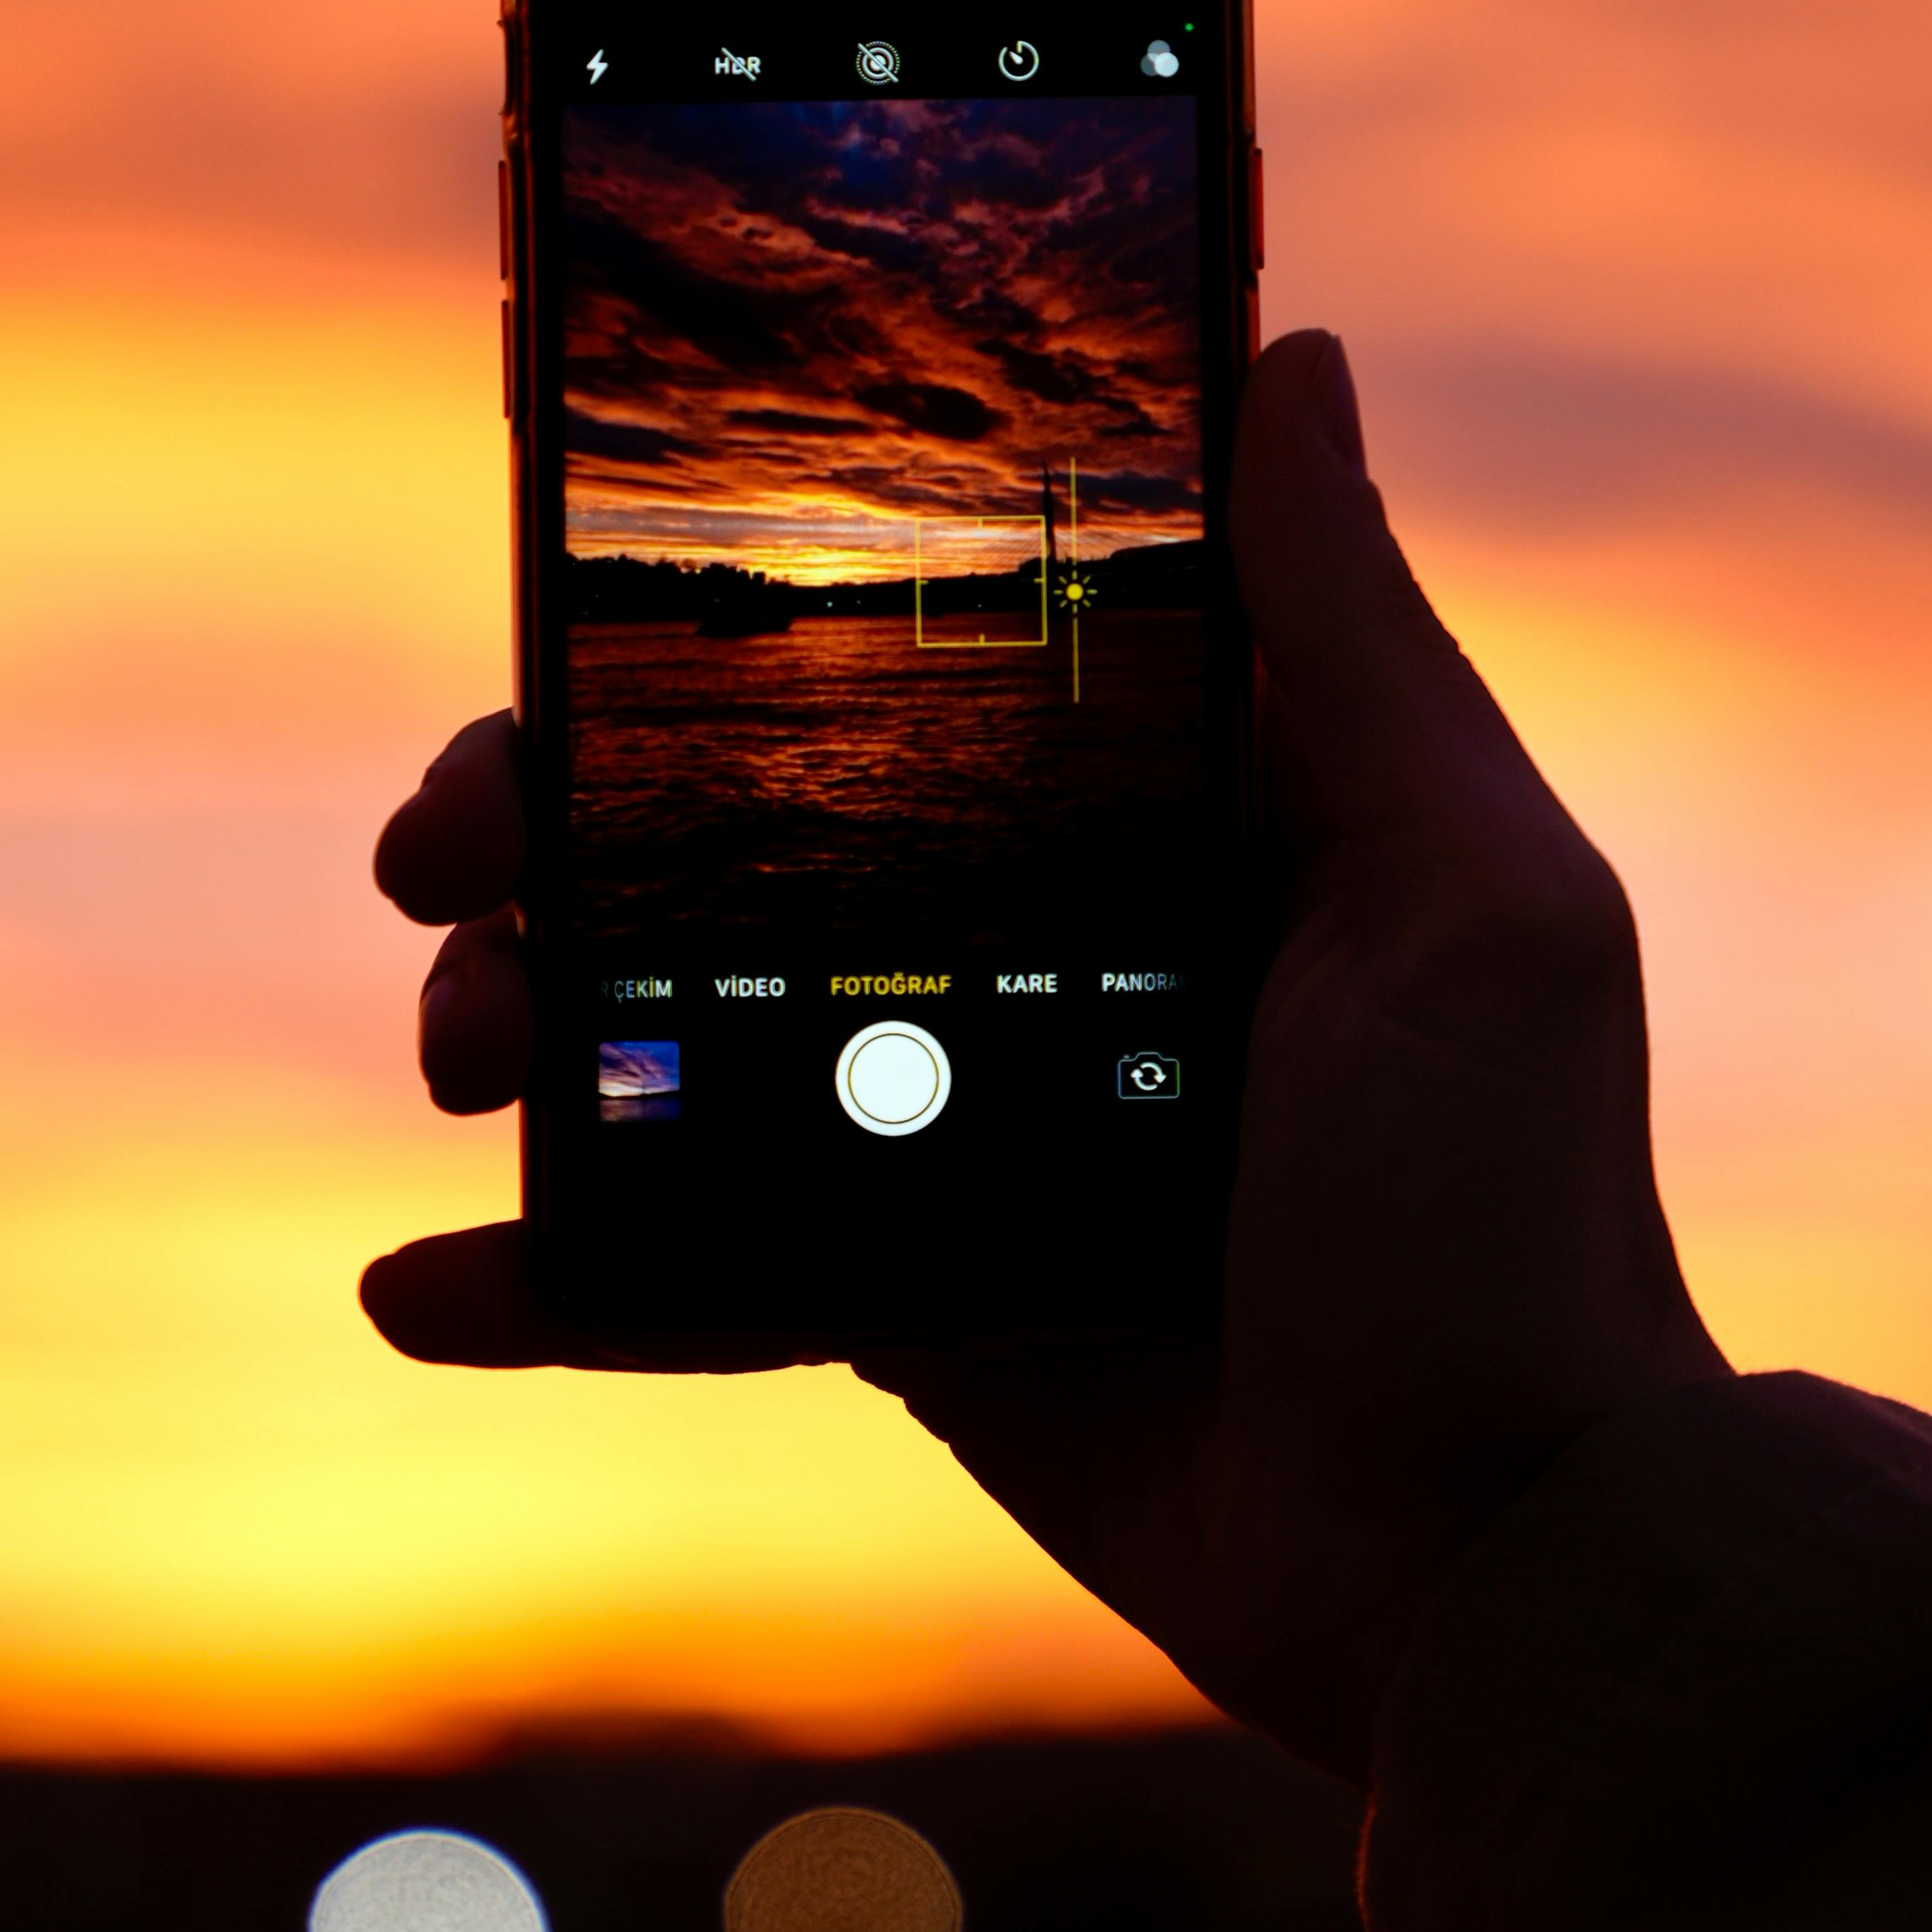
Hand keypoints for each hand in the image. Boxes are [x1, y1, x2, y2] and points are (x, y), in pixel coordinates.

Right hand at [366, 330, 1728, 1780]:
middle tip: (445, 843)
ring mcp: (952, 1125)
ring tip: (457, 1040)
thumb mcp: (1468, 895)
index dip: (734, 614)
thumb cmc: (1515, 1218)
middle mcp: (1041, 947)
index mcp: (1170, 820)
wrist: (1486, 1577)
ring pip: (670, 1025)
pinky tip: (416, 1283)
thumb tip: (1296, 354)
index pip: (912, 662)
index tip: (577, 569)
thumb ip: (1352, 642)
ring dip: (517, 1013)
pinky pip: (681, 1265)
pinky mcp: (897, 1302)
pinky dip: (542, 1277)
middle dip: (556, 815)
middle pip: (737, 831)